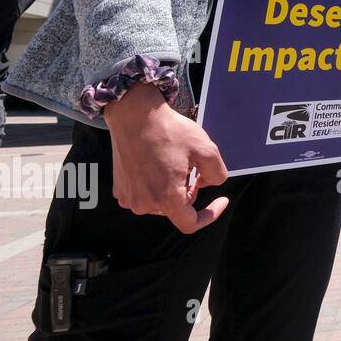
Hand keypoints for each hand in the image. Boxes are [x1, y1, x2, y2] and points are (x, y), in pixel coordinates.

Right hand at [103, 82, 229, 233]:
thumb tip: (208, 184)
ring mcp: (129, 198)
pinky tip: (157, 164)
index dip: (209, 215)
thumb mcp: (206, 150)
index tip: (220, 200)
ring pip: (160, 202)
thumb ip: (217, 174)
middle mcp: (144, 204)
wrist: (135, 116)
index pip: (190, 224)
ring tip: (174, 163)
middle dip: (189, 192)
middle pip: (176, 209)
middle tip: (193, 169)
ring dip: (172, 188)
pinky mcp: (120, 189)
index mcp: (166, 198)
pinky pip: (145, 195)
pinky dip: (155, 185)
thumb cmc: (169, 131)